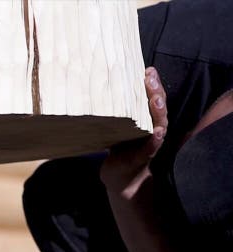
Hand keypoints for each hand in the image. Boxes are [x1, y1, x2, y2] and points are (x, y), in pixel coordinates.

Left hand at [100, 67, 167, 197]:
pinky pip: (150, 149)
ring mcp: (150, 144)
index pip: (152, 99)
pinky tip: (157, 133)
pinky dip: (154, 141)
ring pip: (158, 125)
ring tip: (156, 99)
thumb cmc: (118, 148)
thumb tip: (95, 86)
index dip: (153, 84)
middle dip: (156, 92)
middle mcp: (152, 130)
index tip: (147, 70)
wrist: (119, 178)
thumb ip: (113, 110)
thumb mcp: (115, 126)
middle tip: (150, 77)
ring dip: (158, 112)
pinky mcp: (141, 159)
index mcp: (145, 120)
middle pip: (158, 108)